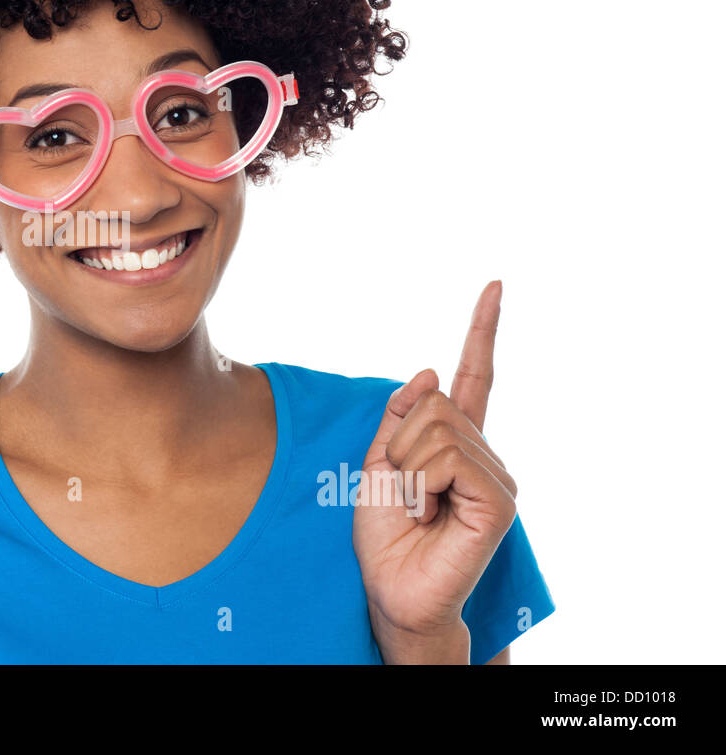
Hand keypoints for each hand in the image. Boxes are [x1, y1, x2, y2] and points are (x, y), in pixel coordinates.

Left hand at [352, 280, 517, 662]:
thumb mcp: (378, 463)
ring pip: (436, 429)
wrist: (391, 589)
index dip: (482, 331)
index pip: (474, 376)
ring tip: (416, 507)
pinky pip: (447, 459)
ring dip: (406, 469)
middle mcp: (483, 453)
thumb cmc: (384, 533)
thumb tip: (429, 369)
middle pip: (433, 403)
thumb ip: (399, 417)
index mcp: (456, 441)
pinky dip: (422, 485)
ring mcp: (496, 476)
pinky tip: (428, 516)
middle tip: (402, 490)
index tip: (494, 286)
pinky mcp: (498, 500)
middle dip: (398, 443)